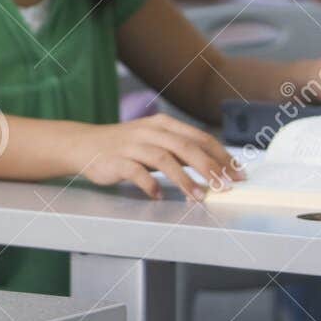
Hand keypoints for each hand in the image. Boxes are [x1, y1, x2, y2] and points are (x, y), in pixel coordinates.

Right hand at [74, 114, 242, 199]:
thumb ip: (179, 150)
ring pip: (164, 159)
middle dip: (210, 168)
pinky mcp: (115, 159)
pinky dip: (149, 184)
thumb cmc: (123, 146)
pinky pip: (136, 172)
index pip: (200, 138)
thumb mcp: (153, 141)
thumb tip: (214, 168)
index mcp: (163, 124)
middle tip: (226, 186)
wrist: (82, 144)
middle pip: (186, 147)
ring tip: (198, 196)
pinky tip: (157, 195)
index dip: (222, 156)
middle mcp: (149, 131)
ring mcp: (131, 145)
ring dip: (184, 179)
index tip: (238, 174)